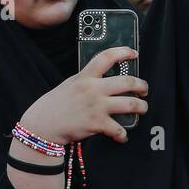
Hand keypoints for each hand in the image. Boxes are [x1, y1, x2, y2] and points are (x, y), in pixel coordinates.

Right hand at [20, 46, 147, 144]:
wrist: (43, 125)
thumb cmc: (56, 105)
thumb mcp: (70, 84)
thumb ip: (87, 80)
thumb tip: (106, 80)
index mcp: (85, 76)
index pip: (106, 57)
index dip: (123, 52)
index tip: (134, 53)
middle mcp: (93, 89)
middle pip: (127, 82)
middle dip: (141, 85)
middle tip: (144, 89)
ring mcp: (96, 106)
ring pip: (130, 104)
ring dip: (141, 107)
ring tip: (142, 109)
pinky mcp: (97, 123)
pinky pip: (119, 130)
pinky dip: (123, 135)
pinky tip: (123, 136)